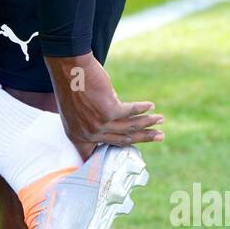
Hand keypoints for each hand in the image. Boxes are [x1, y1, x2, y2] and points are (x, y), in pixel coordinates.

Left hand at [46, 52, 163, 160]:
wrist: (69, 67)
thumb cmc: (71, 84)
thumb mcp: (74, 110)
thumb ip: (91, 121)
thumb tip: (118, 121)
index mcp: (76, 136)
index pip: (92, 155)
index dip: (108, 161)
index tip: (124, 161)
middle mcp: (88, 134)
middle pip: (121, 140)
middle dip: (144, 138)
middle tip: (159, 136)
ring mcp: (99, 124)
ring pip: (129, 127)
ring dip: (148, 123)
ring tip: (160, 119)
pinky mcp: (109, 111)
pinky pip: (131, 111)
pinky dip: (143, 108)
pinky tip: (151, 106)